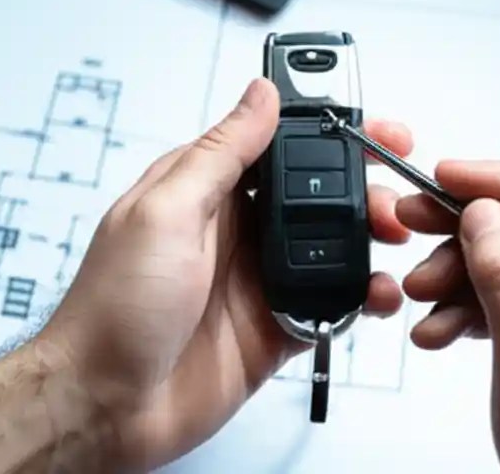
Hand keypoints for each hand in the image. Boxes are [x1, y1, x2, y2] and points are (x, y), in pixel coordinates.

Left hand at [33, 78, 413, 471]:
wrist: (101, 406)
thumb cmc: (111, 308)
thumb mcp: (165, 214)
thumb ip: (220, 155)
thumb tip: (259, 94)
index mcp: (205, 192)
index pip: (278, 146)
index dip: (330, 133)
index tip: (376, 129)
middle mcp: (235, 231)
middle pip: (316, 196)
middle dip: (364, 188)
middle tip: (398, 194)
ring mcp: (256, 281)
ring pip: (332, 249)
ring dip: (369, 241)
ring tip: (393, 241)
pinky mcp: (272, 329)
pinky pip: (331, 305)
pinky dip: (361, 299)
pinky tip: (375, 295)